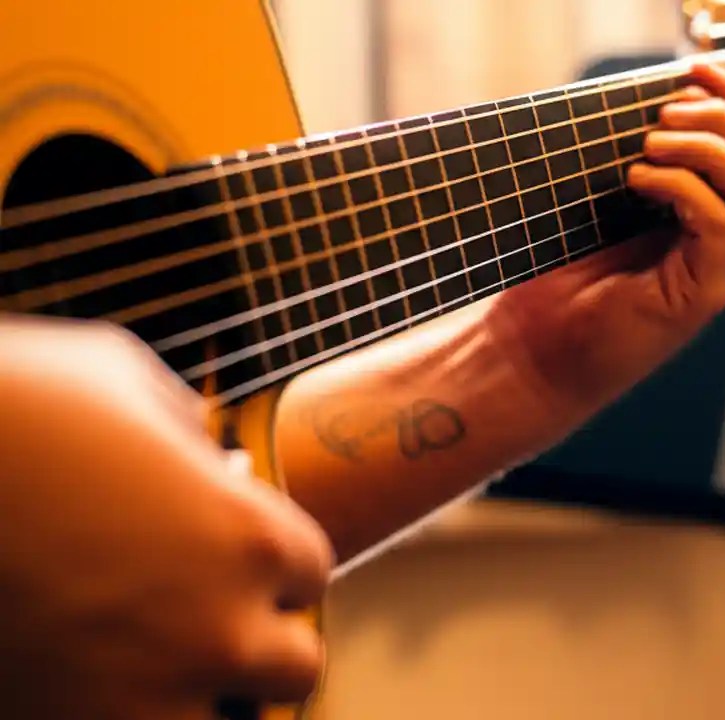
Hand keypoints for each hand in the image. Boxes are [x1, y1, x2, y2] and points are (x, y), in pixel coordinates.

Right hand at [0, 317, 331, 718]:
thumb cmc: (2, 407)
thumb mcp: (114, 379)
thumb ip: (184, 429)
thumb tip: (214, 464)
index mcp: (248, 536)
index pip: (310, 573)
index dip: (266, 563)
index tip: (223, 559)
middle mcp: (219, 629)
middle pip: (292, 666)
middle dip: (250, 640)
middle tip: (192, 619)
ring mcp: (145, 701)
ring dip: (195, 698)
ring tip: (142, 661)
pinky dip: (121, 716)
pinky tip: (81, 684)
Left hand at [487, 63, 724, 413]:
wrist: (533, 354)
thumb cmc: (561, 279)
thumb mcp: (603, 202)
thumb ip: (640, 161)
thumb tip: (649, 101)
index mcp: (715, 219)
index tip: (696, 67)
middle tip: (669, 111)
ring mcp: (720, 273)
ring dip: (711, 149)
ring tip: (651, 143)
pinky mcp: (698, 298)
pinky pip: (718, 224)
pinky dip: (682, 188)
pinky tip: (637, 181)